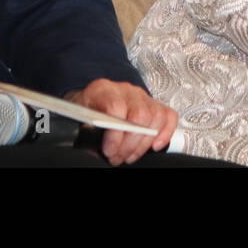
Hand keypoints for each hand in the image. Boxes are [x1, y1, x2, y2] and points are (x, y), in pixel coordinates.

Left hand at [63, 79, 179, 165]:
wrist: (94, 100)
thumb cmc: (87, 110)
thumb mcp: (79, 120)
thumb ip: (86, 135)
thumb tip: (93, 153)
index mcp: (104, 89)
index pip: (116, 108)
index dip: (115, 134)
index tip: (109, 151)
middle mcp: (126, 90)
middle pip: (140, 115)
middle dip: (130, 144)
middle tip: (118, 157)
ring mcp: (142, 96)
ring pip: (155, 117)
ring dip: (143, 144)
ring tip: (129, 155)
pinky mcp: (154, 104)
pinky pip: (168, 116)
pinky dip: (165, 133)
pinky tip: (154, 146)